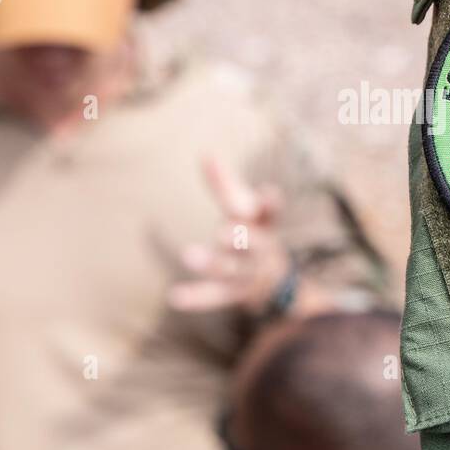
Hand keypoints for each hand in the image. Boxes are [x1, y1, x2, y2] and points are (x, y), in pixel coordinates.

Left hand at [167, 158, 290, 318]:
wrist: (275, 284)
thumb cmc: (253, 233)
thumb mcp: (244, 210)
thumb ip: (225, 185)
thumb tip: (206, 152)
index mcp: (265, 224)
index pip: (270, 212)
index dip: (269, 204)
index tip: (267, 193)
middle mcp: (261, 249)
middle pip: (253, 243)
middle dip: (239, 238)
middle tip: (222, 233)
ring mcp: (248, 274)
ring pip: (232, 270)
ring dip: (212, 263)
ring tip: (188, 255)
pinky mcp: (233, 294)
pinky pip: (214, 296)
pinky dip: (196, 297)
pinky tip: (174, 296)